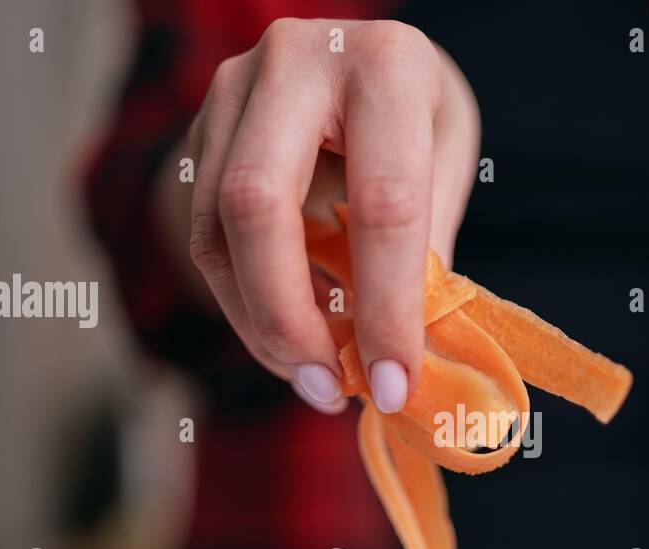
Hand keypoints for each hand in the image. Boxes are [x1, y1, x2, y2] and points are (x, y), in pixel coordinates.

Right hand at [182, 19, 478, 413]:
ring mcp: (233, 90)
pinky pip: (206, 236)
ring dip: (262, 325)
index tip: (395, 384)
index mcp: (386, 66)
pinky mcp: (201, 130)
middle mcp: (296, 61)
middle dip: (289, 318)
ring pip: (217, 231)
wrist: (359, 59)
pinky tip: (288, 337)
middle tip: (327, 389)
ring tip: (313, 377)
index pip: (383, 202)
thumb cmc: (417, 118)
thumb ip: (427, 250)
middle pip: (258, 205)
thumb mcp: (448, 166)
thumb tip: (402, 358)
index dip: (387, 306)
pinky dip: (246, 304)